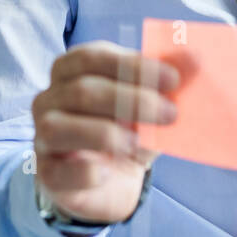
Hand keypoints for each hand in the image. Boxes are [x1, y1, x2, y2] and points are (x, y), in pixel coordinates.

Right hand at [31, 40, 187, 224]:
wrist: (111, 180)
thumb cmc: (126, 129)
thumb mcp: (149, 103)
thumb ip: (166, 81)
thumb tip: (194, 59)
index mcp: (71, 69)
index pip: (92, 57)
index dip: (133, 66)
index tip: (173, 80)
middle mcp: (49, 98)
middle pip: (82, 90)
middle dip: (130, 100)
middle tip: (170, 114)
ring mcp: (42, 136)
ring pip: (58, 128)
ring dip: (103, 133)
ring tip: (136, 142)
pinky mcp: (46, 172)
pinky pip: (57, 171)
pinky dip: (85, 172)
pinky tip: (107, 173)